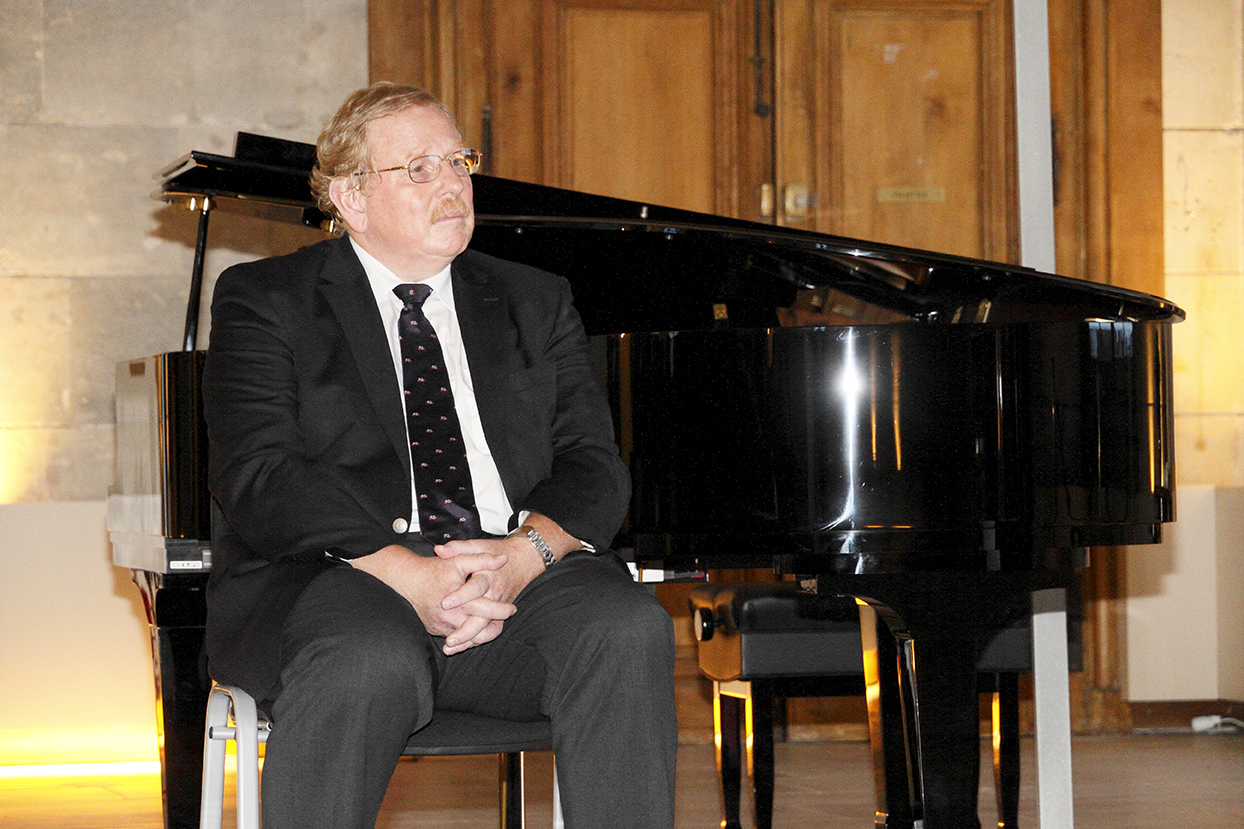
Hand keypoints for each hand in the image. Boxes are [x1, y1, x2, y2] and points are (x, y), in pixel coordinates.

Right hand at [347, 545, 516, 652]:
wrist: (405, 580)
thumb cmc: (432, 569)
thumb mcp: (458, 560)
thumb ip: (482, 560)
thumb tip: (503, 560)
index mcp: (459, 601)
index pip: (486, 610)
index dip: (502, 610)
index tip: (512, 608)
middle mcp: (450, 617)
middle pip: (479, 630)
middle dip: (496, 627)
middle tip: (506, 619)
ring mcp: (442, 626)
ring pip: (468, 639)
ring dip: (483, 635)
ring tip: (494, 626)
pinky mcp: (435, 630)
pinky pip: (455, 638)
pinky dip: (467, 637)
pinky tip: (477, 630)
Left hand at [433, 535, 545, 652]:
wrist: (524, 560)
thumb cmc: (498, 551)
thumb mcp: (479, 545)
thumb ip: (458, 548)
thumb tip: (438, 550)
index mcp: (489, 575)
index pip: (476, 587)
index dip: (461, 595)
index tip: (444, 603)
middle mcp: (496, 594)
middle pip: (484, 616)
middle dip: (467, 630)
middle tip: (450, 639)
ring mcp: (500, 606)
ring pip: (488, 628)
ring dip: (471, 640)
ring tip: (451, 648)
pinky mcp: (501, 614)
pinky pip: (490, 631)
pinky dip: (477, 640)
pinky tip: (460, 647)